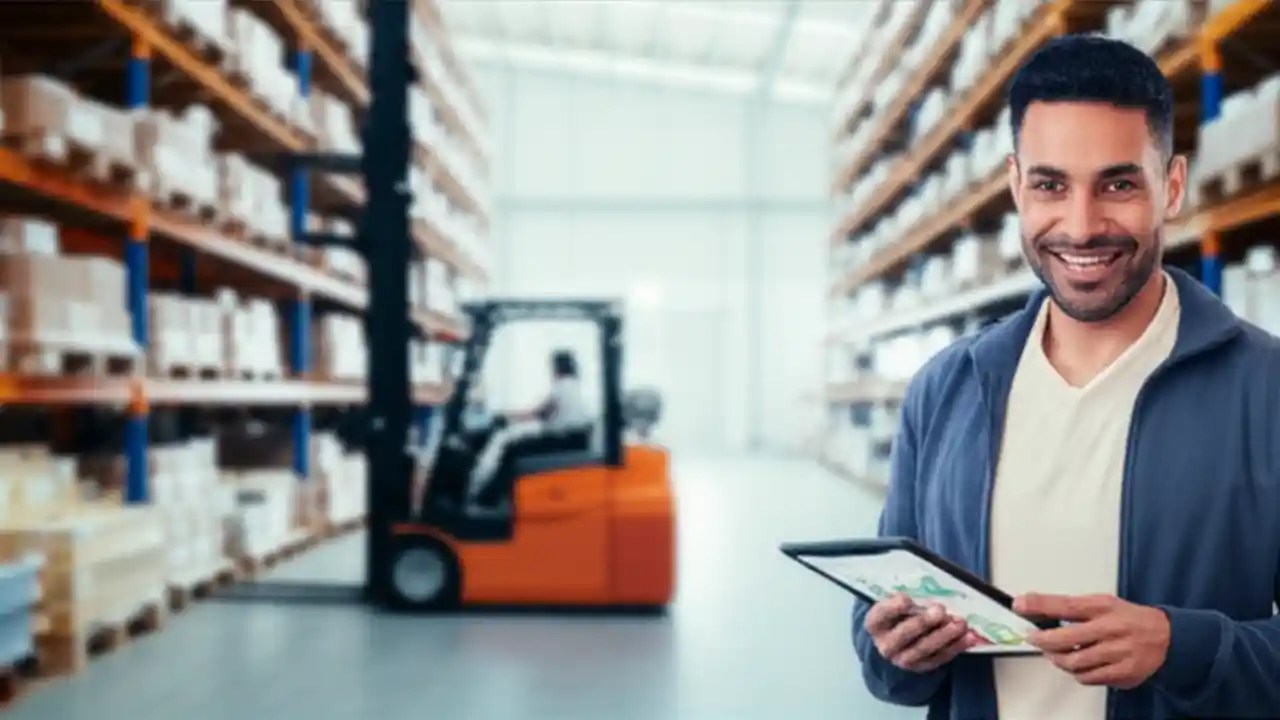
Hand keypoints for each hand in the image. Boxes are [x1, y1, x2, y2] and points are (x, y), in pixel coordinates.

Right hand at [865, 593, 977, 671]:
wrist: (897, 642)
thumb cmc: (897, 614)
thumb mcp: (893, 603)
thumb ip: (904, 598)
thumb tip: (928, 589)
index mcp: (875, 623)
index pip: (881, 614)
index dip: (893, 607)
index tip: (907, 598)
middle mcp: (885, 645)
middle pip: (904, 634)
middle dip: (923, 622)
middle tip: (940, 610)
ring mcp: (903, 659)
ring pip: (924, 648)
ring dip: (944, 635)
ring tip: (960, 623)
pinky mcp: (922, 667)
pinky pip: (940, 658)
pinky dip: (956, 647)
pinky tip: (968, 637)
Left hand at [1015, 593, 1170, 688]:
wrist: (1167, 638)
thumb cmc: (1128, 619)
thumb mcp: (1102, 604)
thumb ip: (1072, 608)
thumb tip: (1036, 608)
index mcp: (1104, 608)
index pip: (1066, 605)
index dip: (1039, 605)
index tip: (1019, 605)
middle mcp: (1111, 629)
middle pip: (1065, 639)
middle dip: (1042, 640)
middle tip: (1033, 638)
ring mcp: (1118, 653)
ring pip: (1074, 662)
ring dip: (1057, 659)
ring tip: (1054, 654)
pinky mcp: (1123, 673)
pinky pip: (1089, 678)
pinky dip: (1076, 673)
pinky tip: (1076, 666)